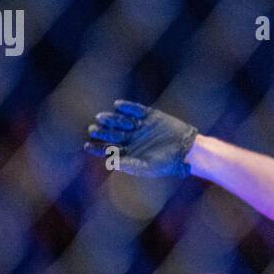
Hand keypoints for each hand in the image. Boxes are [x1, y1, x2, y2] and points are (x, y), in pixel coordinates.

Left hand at [84, 100, 198, 177]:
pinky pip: (136, 110)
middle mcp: (131, 137)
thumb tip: (109, 162)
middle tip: (93, 129)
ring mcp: (140, 126)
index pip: (108, 148)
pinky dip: (127, 108)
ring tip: (101, 118)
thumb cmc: (166, 163)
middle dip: (102, 131)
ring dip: (111, 119)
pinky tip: (117, 106)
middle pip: (112, 133)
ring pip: (121, 121)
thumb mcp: (146, 167)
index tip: (87, 146)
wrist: (187, 151)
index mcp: (128, 151)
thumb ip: (128, 164)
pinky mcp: (150, 116)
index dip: (97, 147)